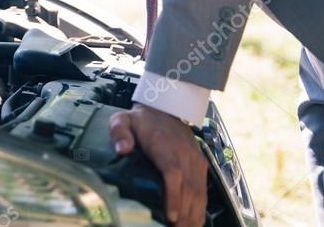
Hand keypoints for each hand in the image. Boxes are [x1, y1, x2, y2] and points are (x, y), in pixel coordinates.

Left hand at [109, 104, 207, 226]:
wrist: (165, 107)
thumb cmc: (140, 120)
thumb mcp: (122, 120)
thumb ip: (119, 132)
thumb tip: (122, 149)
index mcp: (164, 145)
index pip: (173, 173)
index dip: (174, 196)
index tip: (170, 215)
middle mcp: (184, 154)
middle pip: (189, 188)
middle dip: (185, 214)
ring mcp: (194, 160)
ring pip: (199, 192)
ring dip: (194, 215)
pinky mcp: (200, 165)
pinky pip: (204, 189)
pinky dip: (201, 209)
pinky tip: (195, 223)